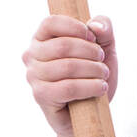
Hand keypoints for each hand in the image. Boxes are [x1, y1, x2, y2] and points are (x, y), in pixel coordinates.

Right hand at [22, 14, 115, 136]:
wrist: (92, 112)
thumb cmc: (93, 75)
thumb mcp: (105, 47)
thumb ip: (104, 27)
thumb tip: (95, 26)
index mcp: (42, 38)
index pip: (50, 23)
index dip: (76, 27)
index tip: (94, 38)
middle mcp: (32, 55)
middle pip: (63, 46)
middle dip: (91, 52)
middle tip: (102, 61)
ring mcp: (33, 76)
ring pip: (67, 67)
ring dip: (94, 70)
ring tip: (103, 76)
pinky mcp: (41, 96)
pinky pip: (68, 88)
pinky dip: (90, 87)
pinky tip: (101, 88)